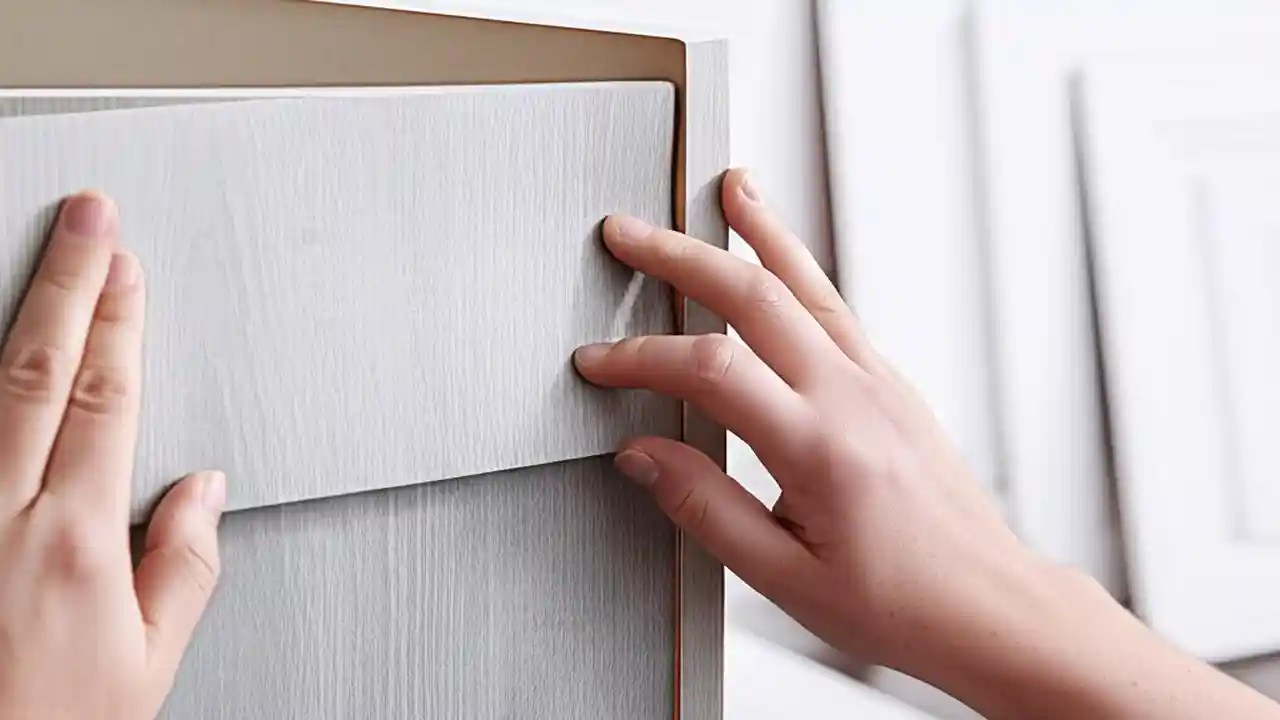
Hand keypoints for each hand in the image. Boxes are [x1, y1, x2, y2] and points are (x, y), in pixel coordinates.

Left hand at [0, 193, 223, 719]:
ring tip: (38, 263)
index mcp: (72, 543)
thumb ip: (181, 569)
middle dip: (67, 283)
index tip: (124, 268)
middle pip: (38, 369)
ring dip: (19, 316)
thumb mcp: (145, 666)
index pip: (105, 400)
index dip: (118, 323)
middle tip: (84, 221)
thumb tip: (202, 494)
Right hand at [574, 169, 1279, 718]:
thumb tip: (643, 455)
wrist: (994, 607)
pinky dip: (798, 270)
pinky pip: (836, 308)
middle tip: (628, 232)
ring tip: (729, 187)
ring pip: (808, 285)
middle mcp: (855, 398)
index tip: (598, 362)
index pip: (712, 369)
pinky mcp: (894, 386)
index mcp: (822, 448)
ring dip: (759, 232)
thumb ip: (707, 509)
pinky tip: (780, 262)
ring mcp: (881, 383)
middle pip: (756, 296)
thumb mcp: (786, 580)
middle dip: (680, 257)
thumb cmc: (902, 606)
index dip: (643, 357)